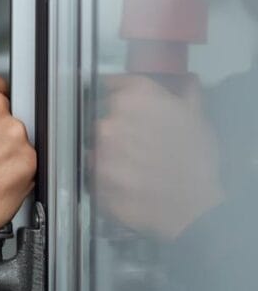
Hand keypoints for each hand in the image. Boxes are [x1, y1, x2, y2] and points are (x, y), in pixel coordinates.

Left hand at [93, 74, 223, 238]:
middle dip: (119, 128)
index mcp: (135, 99)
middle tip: (139, 143)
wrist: (192, 207)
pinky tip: (129, 180)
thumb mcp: (197, 120)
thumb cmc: (197, 162)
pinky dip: (107, 175)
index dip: (119, 93)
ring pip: (98, 145)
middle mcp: (111, 120)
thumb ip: (185, 96)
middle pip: (103, 117)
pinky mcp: (94, 177)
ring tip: (136, 166)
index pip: (113, 85)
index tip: (124, 101)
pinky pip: (95, 171)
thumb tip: (185, 84)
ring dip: (112, 152)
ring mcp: (99, 150)